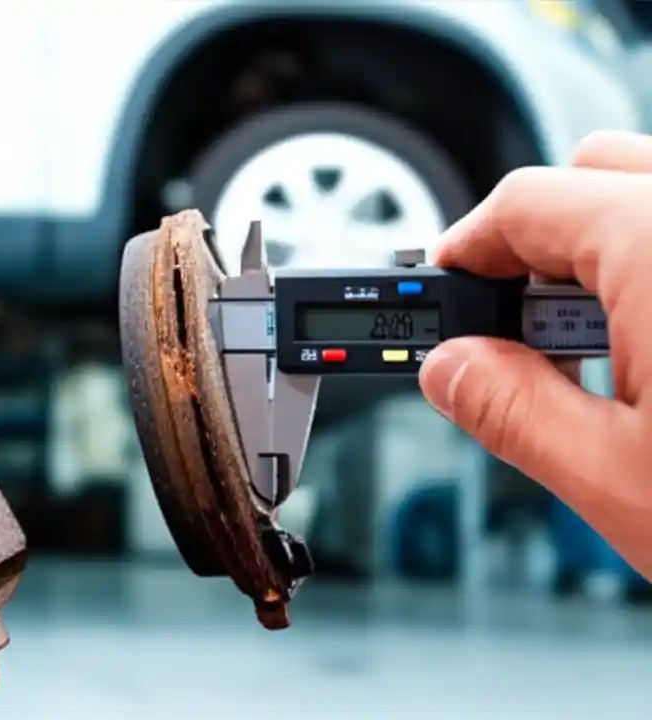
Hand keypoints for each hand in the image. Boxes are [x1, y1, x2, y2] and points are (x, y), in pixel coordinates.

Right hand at [418, 130, 651, 580]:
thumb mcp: (617, 482)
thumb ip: (510, 409)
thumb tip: (450, 368)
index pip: (521, 204)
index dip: (455, 255)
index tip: (428, 301)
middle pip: (591, 176)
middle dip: (533, 245)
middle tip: (507, 332)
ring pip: (648, 199)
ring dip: (604, 257)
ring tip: (598, 352)